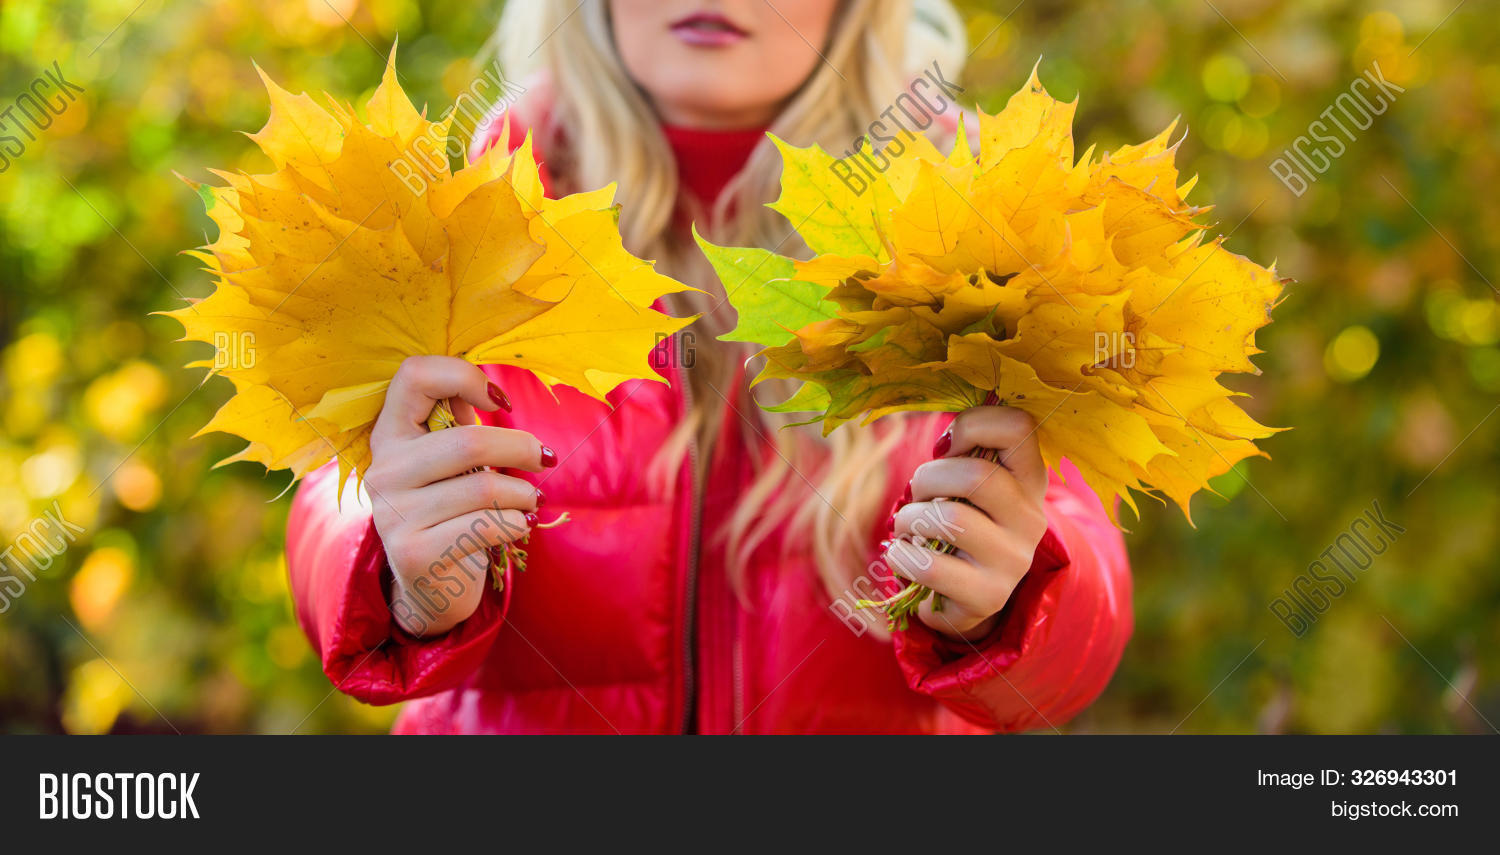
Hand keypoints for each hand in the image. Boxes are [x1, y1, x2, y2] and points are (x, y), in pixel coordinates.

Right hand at [365, 356, 553, 637]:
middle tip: (545, 458)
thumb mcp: (447, 461)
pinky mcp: (414, 554)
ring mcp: (394, 514)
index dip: (464, 375)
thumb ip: (457, 425)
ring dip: (523, 493)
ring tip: (531, 499)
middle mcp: (383, 470)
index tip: (499, 402)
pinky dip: (515, 523)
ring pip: (483, 488)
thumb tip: (494, 396)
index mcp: (389, 434)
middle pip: (469, 441)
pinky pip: (486, 527)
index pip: (415, 374)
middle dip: (521, 447)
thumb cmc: (449, 509)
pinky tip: (519, 524)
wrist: (430, 584)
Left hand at [885, 406, 1049, 641]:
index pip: (1019, 427)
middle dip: (927, 478)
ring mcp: (1013, 561)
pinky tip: (903, 556)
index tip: (946, 446)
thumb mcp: (969, 488)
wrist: (965, 598)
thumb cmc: (959, 526)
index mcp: (1030, 480)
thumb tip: (947, 439)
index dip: (972, 424)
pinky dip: (901, 556)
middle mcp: (1031, 519)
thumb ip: (964, 455)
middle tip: (918, 495)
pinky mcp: (988, 597)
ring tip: (908, 528)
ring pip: (950, 519)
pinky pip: (929, 566)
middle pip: (975, 475)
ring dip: (910, 519)